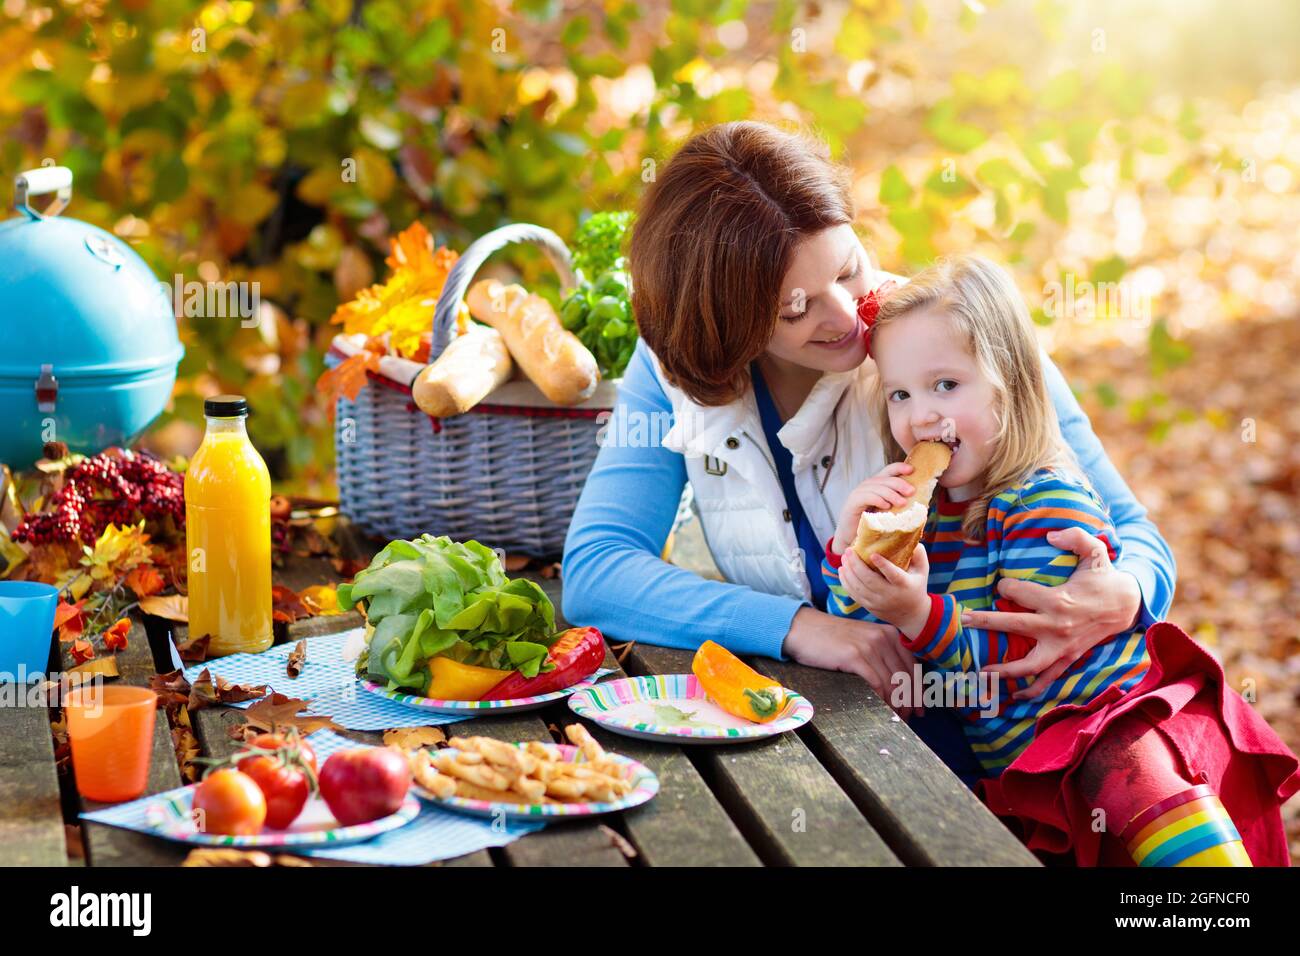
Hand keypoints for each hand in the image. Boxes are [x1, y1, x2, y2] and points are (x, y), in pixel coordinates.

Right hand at [782, 607, 921, 717]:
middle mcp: (883, 637)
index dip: (919, 690)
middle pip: (906, 677)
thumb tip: (901, 685)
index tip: (920, 708)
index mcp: (890, 633)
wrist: (803, 629)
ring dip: (897, 704)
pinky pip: (876, 683)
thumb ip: (882, 656)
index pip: (914, 666)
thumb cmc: (832, 639)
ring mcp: (869, 646)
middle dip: (910, 702)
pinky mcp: (854, 656)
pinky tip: (881, 708)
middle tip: (908, 718)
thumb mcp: (863, 641)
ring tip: (895, 717)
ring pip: (894, 683)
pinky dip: (882, 699)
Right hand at [831, 462, 916, 553]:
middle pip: (884, 478)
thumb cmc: (873, 527)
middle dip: (899, 483)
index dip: (899, 467)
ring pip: (876, 487)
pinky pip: (866, 496)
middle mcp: (867, 486)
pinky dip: (877, 499)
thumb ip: (898, 505)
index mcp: (877, 486)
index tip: (912, 470)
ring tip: (902, 503)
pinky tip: (886, 506)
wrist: (853, 540)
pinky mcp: (852, 503)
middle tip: (911, 492)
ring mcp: (858, 493)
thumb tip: (919, 504)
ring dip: (891, 494)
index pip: (888, 471)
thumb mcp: (888, 513)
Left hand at [838, 544, 931, 636]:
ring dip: (848, 572)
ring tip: (844, 557)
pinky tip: (842, 570)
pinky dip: (846, 582)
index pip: (893, 575)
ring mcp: (878, 602)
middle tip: (849, 550)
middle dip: (856, 564)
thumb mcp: (922, 571)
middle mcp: (890, 595)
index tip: (873, 554)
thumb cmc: (916, 586)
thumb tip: (909, 538)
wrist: (911, 615)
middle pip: (869, 580)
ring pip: (858, 588)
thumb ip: (918, 554)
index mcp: (904, 585)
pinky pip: (854, 594)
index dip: (883, 565)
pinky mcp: (869, 606)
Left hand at [965, 526, 1142, 699]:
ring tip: (982, 671)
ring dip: (1004, 670)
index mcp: (1058, 600)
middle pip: (1014, 626)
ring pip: (1029, 664)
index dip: (1005, 587)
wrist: (1128, 605)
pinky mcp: (1069, 658)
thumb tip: (1050, 533)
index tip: (1001, 586)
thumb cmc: (1105, 577)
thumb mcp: (1095, 551)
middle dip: (987, 622)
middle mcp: (1057, 626)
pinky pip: (1048, 679)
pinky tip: (1014, 696)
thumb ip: (1075, 537)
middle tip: (965, 620)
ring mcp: (1062, 646)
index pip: (1019, 593)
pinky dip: (1032, 690)